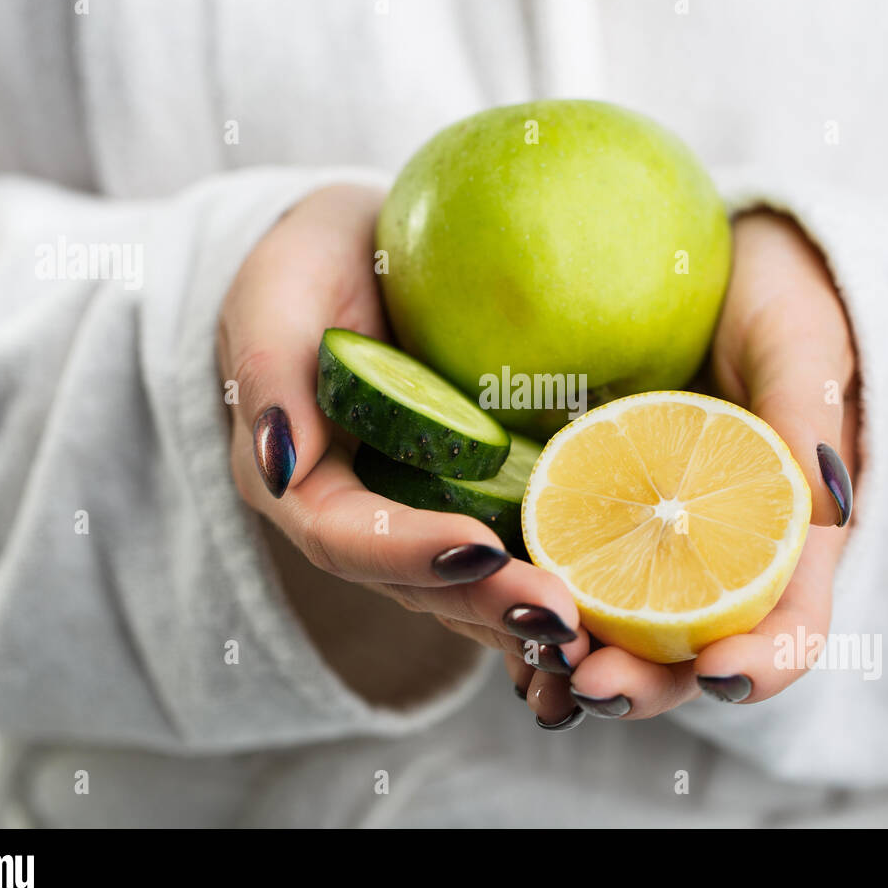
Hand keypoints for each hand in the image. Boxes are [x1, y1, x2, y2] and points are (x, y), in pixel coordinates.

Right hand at [216, 183, 589, 672]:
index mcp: (302, 483)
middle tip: (560, 618)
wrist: (373, 253)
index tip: (476, 551)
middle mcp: (366, 518)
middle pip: (421, 583)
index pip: (345, 537)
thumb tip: (280, 463)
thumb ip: (268, 374)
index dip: (406, 552)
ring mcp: (429, 516)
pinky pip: (521, 553)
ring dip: (531, 617)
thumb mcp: (277, 291)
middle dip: (489, 605)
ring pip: (475, 588)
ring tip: (599, 633)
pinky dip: (566, 582)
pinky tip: (620, 608)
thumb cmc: (317, 264)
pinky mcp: (485, 501)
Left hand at [507, 209, 858, 724]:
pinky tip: (496, 627)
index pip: (789, 623)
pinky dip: (534, 609)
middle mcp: (713, 549)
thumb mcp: (799, 342)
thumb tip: (824, 502)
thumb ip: (806, 414)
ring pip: (620, 627)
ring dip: (581, 664)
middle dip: (648, 681)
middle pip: (692, 647)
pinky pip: (562, 571)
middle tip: (592, 684)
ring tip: (537, 678)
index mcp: (785, 529)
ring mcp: (647, 534)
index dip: (763, 664)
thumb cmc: (777, 294)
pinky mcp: (587, 507)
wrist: (712, 262)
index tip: (717, 672)